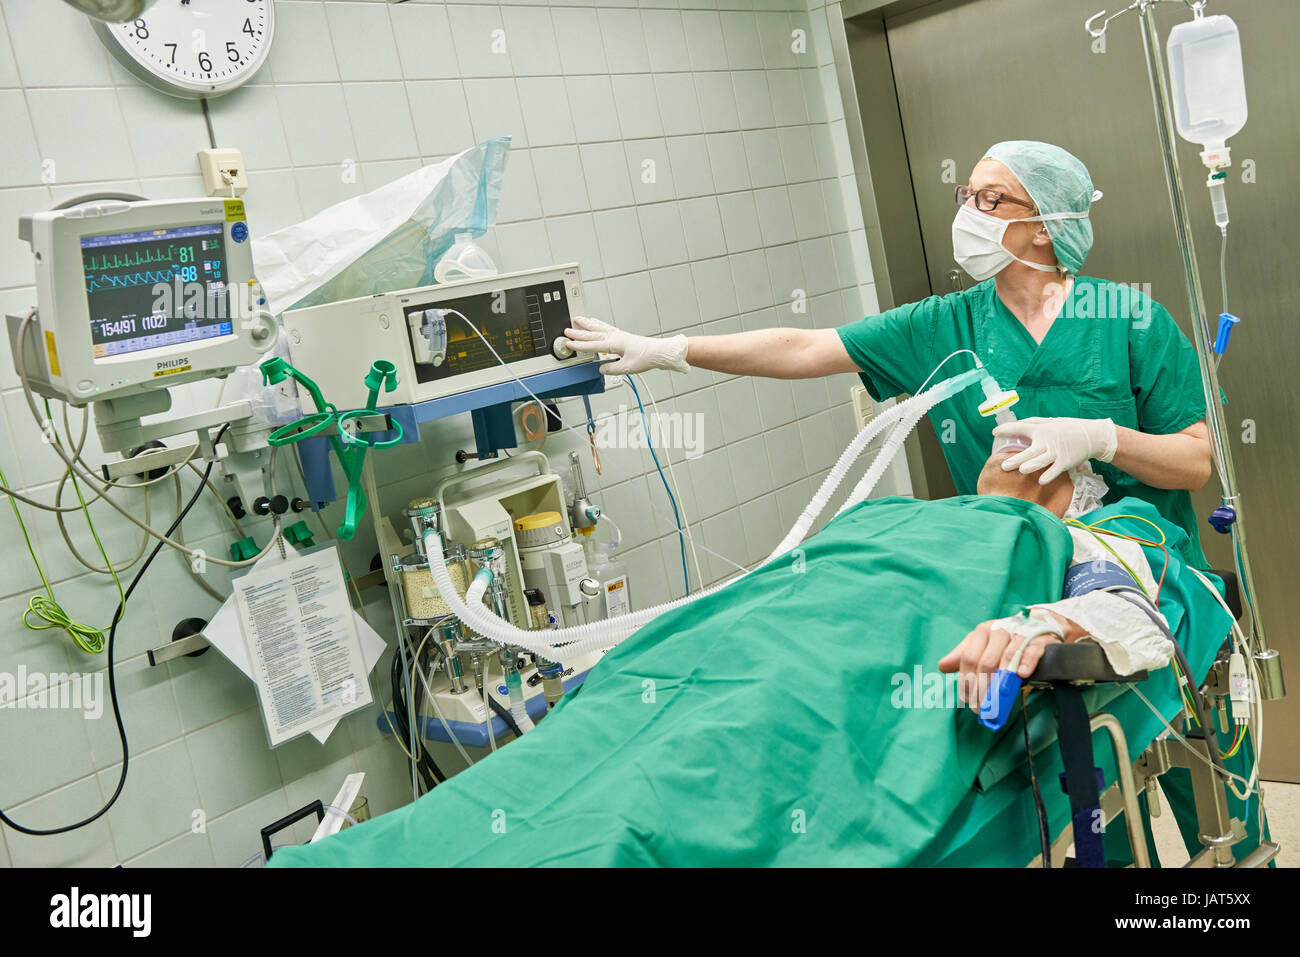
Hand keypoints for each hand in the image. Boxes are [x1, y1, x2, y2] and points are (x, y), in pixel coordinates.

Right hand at [559, 315, 689, 374]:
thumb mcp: (627, 368)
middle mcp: (615, 337)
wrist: (660, 352)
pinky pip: (606, 327)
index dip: (579, 345)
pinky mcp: (623, 335)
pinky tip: (595, 323)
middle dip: (579, 332)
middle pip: (593, 333)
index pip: (592, 345)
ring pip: (599, 327)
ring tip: (578, 319)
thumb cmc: (647, 358)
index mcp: (614, 344)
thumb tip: (601, 369)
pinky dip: (598, 324)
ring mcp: (619, 334)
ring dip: (587, 323)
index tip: (568, 344)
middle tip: (566, 329)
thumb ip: (612, 368)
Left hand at [938, 613, 1064, 710]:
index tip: (968, 700)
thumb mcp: (982, 645)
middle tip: (983, 707)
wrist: (1037, 625)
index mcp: (981, 632)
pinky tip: (1021, 675)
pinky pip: (1031, 650)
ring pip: (1006, 657)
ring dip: (1001, 682)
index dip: (966, 681)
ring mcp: (1018, 634)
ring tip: (997, 701)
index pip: (968, 658)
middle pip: (985, 661)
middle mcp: (998, 631)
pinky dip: (1026, 663)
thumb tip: (942, 666)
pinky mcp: (1038, 639)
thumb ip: (963, 655)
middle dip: (982, 688)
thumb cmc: (1005, 640)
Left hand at [993, 416, 1117, 483]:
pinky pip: (1055, 470)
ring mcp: (1057, 453)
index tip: (994, 433)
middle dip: (1016, 459)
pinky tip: (1040, 480)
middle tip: (1003, 465)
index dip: (1007, 429)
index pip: (1021, 428)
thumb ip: (1033, 423)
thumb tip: (1016, 424)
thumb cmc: (1067, 428)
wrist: (1092, 436)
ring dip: (1030, 466)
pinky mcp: (1066, 462)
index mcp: (1041, 429)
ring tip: (1020, 470)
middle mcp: (1047, 441)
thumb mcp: (1050, 421)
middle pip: (1029, 451)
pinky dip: (1048, 476)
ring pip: (1041, 461)